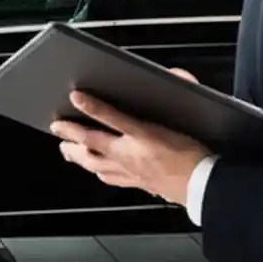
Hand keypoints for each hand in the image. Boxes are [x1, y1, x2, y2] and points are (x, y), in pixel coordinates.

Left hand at [51, 67, 208, 205]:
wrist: (205, 187)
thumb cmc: (198, 155)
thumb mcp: (190, 117)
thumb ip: (182, 91)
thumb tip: (178, 75)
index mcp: (145, 136)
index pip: (112, 117)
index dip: (92, 106)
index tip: (75, 96)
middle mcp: (132, 154)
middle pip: (93, 142)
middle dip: (71, 133)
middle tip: (56, 125)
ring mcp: (130, 170)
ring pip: (94, 162)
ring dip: (76, 154)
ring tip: (65, 148)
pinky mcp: (135, 182)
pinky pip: (109, 177)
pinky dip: (97, 171)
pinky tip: (93, 168)